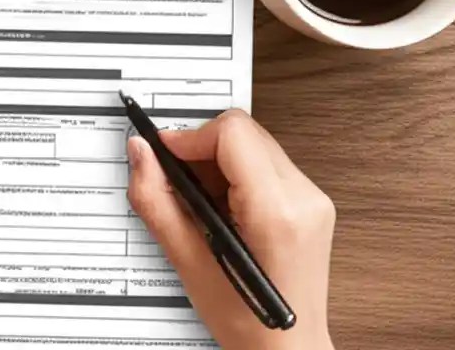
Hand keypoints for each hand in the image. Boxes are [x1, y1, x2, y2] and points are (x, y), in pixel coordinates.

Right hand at [126, 110, 335, 349]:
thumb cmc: (247, 321)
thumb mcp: (188, 262)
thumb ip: (157, 201)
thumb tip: (141, 154)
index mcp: (276, 212)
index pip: (232, 133)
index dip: (189, 137)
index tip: (163, 154)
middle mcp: (304, 197)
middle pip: (243, 133)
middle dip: (202, 151)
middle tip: (179, 186)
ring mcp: (313, 198)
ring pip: (254, 144)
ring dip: (219, 164)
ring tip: (203, 207)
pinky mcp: (312, 202)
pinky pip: (267, 163)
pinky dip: (237, 176)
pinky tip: (224, 211)